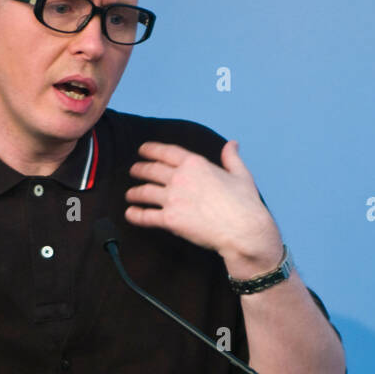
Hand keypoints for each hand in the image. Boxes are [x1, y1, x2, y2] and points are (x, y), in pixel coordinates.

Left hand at [124, 139, 282, 276]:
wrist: (242, 229)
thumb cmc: (244, 203)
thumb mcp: (240, 174)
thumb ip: (231, 158)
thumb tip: (232, 144)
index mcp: (196, 164)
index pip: (167, 152)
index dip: (151, 150)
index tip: (143, 150)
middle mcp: (180, 178)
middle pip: (151, 170)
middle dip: (139, 169)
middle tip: (133, 170)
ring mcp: (173, 198)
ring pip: (145, 192)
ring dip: (134, 192)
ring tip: (130, 194)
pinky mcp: (170, 219)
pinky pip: (146, 216)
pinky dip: (135, 215)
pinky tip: (130, 214)